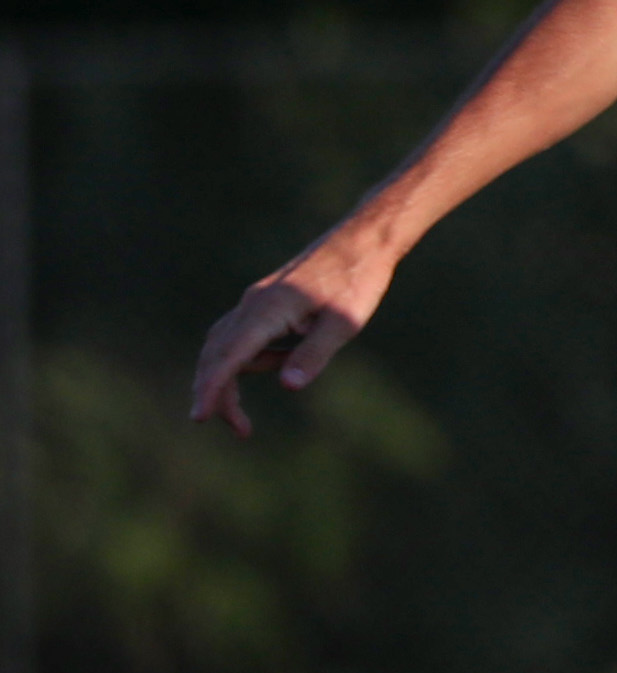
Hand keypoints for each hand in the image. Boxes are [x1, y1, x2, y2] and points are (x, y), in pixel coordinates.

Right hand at [190, 235, 396, 437]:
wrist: (362, 242)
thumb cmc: (356, 281)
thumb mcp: (343, 323)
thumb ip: (314, 354)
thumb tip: (288, 386)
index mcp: (268, 309)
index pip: (229, 355)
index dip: (212, 387)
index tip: (199, 416)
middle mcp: (253, 304)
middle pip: (218, 354)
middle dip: (219, 392)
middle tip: (243, 431)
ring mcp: (256, 302)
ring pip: (227, 346)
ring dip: (237, 377)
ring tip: (283, 385)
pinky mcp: (265, 303)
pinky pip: (244, 337)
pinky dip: (253, 358)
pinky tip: (289, 358)